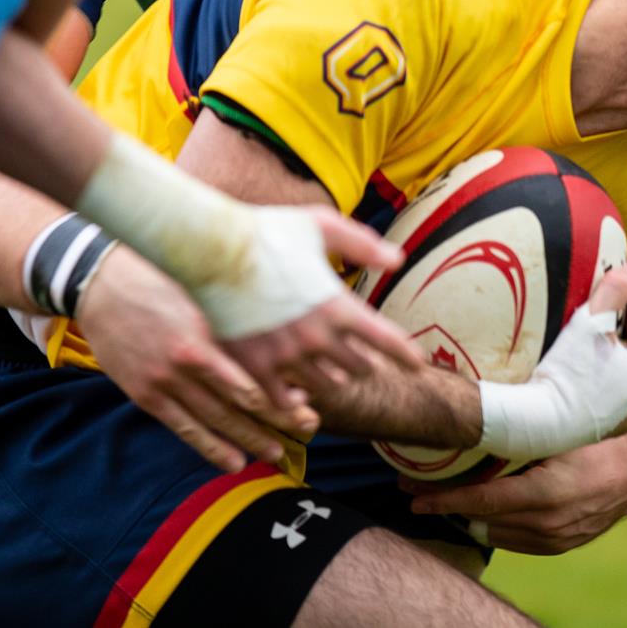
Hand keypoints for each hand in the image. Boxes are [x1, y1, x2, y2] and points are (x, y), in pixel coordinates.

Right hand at [77, 246, 319, 473]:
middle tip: (310, 428)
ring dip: (249, 439)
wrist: (99, 284)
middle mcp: (188, 359)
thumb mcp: (198, 288)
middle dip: (278, 418)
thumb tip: (272, 331)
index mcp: (207, 329)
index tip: (307, 399)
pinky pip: (184, 429)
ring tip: (276, 452)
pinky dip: (211, 448)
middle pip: (242, 401)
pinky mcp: (145, 394)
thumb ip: (230, 313)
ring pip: (216, 420)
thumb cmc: (156, 278)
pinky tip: (233, 462)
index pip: (254, 370)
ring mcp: (164, 380)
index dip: (282, 390)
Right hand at [216, 207, 423, 406]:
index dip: (407, 355)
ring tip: (333, 373)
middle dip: (365, 361)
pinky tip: (299, 394)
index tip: (418, 364)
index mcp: (337, 304)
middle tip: (362, 357)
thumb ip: (362, 244)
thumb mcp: (320, 225)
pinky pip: (285, 402)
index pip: (386, 340)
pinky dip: (297, 400)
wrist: (209, 248)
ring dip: (334, 378)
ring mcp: (285, 357)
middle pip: (359, 368)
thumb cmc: (266, 231)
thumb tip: (397, 260)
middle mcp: (317, 337)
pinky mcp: (254, 368)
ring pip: (328, 386)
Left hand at [408, 417, 626, 553]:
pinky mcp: (562, 545)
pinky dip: (494, 527)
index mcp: (545, 492)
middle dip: (447, 506)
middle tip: (416, 493)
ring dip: (468, 518)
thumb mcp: (557, 432)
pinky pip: (516, 542)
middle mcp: (548, 522)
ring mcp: (556, 538)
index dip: (443, 498)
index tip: (414, 496)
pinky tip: (479, 513)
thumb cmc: (599, 439)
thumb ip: (519, 436)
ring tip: (443, 500)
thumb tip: (475, 423)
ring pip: (496, 533)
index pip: (480, 500)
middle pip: (482, 520)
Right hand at [472, 260, 626, 462]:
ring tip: (607, 303)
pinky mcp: (613, 417)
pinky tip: (595, 338)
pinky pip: (623, 375)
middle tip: (617, 278)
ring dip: (626, 326)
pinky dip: (615, 350)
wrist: (537, 425)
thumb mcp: (591, 322)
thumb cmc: (567, 373)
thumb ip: (617, 289)